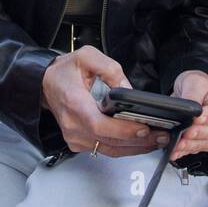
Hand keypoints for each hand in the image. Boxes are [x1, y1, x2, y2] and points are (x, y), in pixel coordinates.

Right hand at [41, 44, 168, 156]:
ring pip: (109, 150)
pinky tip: (141, 142)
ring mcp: (75, 137)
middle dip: (138, 141)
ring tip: (157, 140)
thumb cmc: (65, 71)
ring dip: (135, 148)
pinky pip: (105, 149)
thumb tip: (128, 90)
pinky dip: (125, 148)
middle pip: (108, 142)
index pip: (99, 125)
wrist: (46, 83)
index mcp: (74, 103)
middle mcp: (73, 125)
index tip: (144, 128)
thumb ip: (110, 69)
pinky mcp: (79, 142)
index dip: (123, 130)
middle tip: (162, 135)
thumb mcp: (87, 56)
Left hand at [170, 71, 207, 159]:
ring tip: (178, 144)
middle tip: (186, 132)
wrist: (192, 93)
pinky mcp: (202, 145)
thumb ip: (193, 94)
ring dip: (190, 145)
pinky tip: (175, 151)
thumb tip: (190, 108)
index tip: (197, 119)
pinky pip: (193, 151)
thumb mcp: (196, 82)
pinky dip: (183, 152)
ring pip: (203, 144)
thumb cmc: (198, 86)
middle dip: (198, 133)